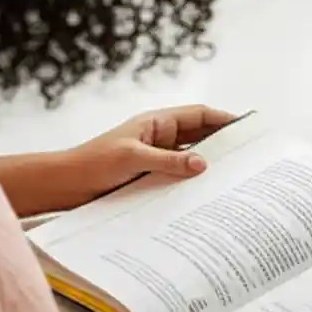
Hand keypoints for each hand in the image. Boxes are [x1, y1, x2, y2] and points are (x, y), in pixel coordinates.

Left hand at [65, 105, 235, 198]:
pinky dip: (192, 184)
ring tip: (232, 179)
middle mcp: (159, 139)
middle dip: (223, 144)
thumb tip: (203, 164)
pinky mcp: (150, 179)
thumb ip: (167, 161)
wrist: (63, 186)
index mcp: (156, 124)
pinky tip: (204, 196)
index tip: (247, 128)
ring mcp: (155, 160)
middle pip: (199, 137)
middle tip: (248, 157)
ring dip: (208, 167)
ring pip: (190, 160)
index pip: (198, 115)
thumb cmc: (91, 164)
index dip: (223, 119)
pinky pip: (178, 178)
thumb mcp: (132, 158)